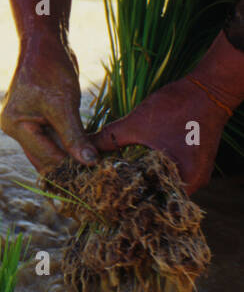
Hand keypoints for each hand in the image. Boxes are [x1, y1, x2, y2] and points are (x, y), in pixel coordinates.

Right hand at [1, 30, 97, 172]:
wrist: (46, 44)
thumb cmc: (49, 69)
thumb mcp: (63, 104)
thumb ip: (74, 136)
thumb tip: (89, 163)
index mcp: (15, 126)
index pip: (46, 157)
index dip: (72, 167)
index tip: (99, 174)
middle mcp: (17, 128)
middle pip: (46, 158)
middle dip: (71, 166)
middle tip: (100, 174)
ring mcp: (28, 124)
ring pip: (53, 151)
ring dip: (73, 157)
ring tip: (99, 164)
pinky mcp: (41, 119)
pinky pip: (57, 140)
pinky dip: (73, 145)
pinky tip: (91, 151)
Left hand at [92, 78, 226, 193]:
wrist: (208, 89)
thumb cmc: (177, 107)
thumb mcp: (137, 124)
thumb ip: (109, 138)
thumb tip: (84, 149)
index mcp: (186, 181)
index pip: (154, 203)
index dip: (129, 200)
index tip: (106, 197)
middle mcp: (193, 182)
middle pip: (157, 195)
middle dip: (132, 191)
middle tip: (105, 190)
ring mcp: (194, 172)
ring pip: (162, 183)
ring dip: (141, 180)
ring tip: (113, 180)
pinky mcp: (191, 161)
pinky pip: (168, 172)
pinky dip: (150, 170)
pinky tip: (130, 166)